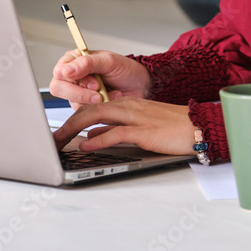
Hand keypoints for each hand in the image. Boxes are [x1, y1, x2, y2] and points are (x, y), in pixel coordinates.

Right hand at [49, 50, 151, 107]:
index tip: (94, 83)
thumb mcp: (108, 61)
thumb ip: (86, 63)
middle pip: (59, 89)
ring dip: (93, 101)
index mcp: (74, 60)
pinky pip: (83, 113)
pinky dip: (99, 108)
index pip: (60, 72)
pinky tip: (110, 100)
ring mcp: (77, 92)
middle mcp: (72, 76)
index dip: (74, 80)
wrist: (139, 85)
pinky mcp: (85, 106)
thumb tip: (66, 70)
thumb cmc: (124, 69)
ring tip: (110, 94)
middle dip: (81, 94)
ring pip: (72, 102)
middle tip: (98, 94)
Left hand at [52, 99, 195, 155]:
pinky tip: (86, 146)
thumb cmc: (173, 128)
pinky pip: (116, 132)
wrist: (199, 126)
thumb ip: (114, 129)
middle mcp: (128, 106)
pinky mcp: (144, 130)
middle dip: (66, 123)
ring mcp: (136, 117)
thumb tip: (91, 137)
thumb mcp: (139, 126)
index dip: (72, 118)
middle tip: (52, 138)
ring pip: (97, 116)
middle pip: (89, 109)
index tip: (58, 131)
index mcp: (127, 104)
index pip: (92, 107)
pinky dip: (98, 139)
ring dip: (74, 129)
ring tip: (59, 141)